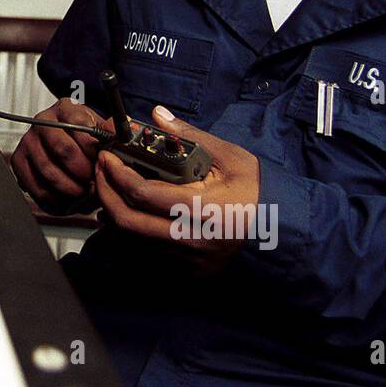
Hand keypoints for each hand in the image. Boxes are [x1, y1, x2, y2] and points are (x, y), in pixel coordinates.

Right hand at [10, 98, 113, 214]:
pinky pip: (37, 188)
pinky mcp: (18, 162)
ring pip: (50, 172)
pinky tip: (68, 199)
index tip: (103, 161)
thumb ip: (110, 131)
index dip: (93, 148)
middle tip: (94, 182)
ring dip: (72, 189)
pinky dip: (56, 200)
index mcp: (65, 109)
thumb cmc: (85, 140)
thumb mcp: (100, 130)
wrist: (64, 149)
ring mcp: (28, 141)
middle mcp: (42, 121)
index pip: (79, 125)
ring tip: (84, 192)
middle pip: (64, 150)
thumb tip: (118, 128)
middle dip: (84, 172)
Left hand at [95, 106, 261, 272]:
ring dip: (115, 213)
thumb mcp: (228, 157)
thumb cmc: (258, 190)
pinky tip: (132, 210)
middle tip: (101, 171)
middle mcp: (190, 238)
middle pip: (128, 222)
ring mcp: (188, 260)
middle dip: (105, 193)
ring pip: (133, 240)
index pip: (143, 193)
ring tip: (112, 188)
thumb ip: (189, 136)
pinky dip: (134, 230)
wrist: (284, 230)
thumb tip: (157, 114)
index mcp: (200, 208)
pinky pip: (148, 251)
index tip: (107, 156)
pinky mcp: (189, 271)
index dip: (117, 174)